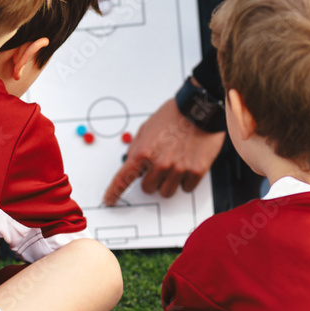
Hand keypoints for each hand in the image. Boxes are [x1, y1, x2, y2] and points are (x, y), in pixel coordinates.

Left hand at [103, 98, 224, 204]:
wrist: (199, 109)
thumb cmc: (173, 116)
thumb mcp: (146, 128)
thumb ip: (136, 147)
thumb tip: (131, 162)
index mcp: (144, 152)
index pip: (124, 179)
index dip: (114, 192)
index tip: (109, 200)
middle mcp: (160, 163)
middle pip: (148, 189)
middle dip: (152, 180)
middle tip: (161, 165)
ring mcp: (178, 169)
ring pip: (166, 192)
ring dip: (169, 182)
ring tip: (176, 163)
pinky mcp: (196, 171)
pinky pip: (186, 188)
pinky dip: (186, 180)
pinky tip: (188, 163)